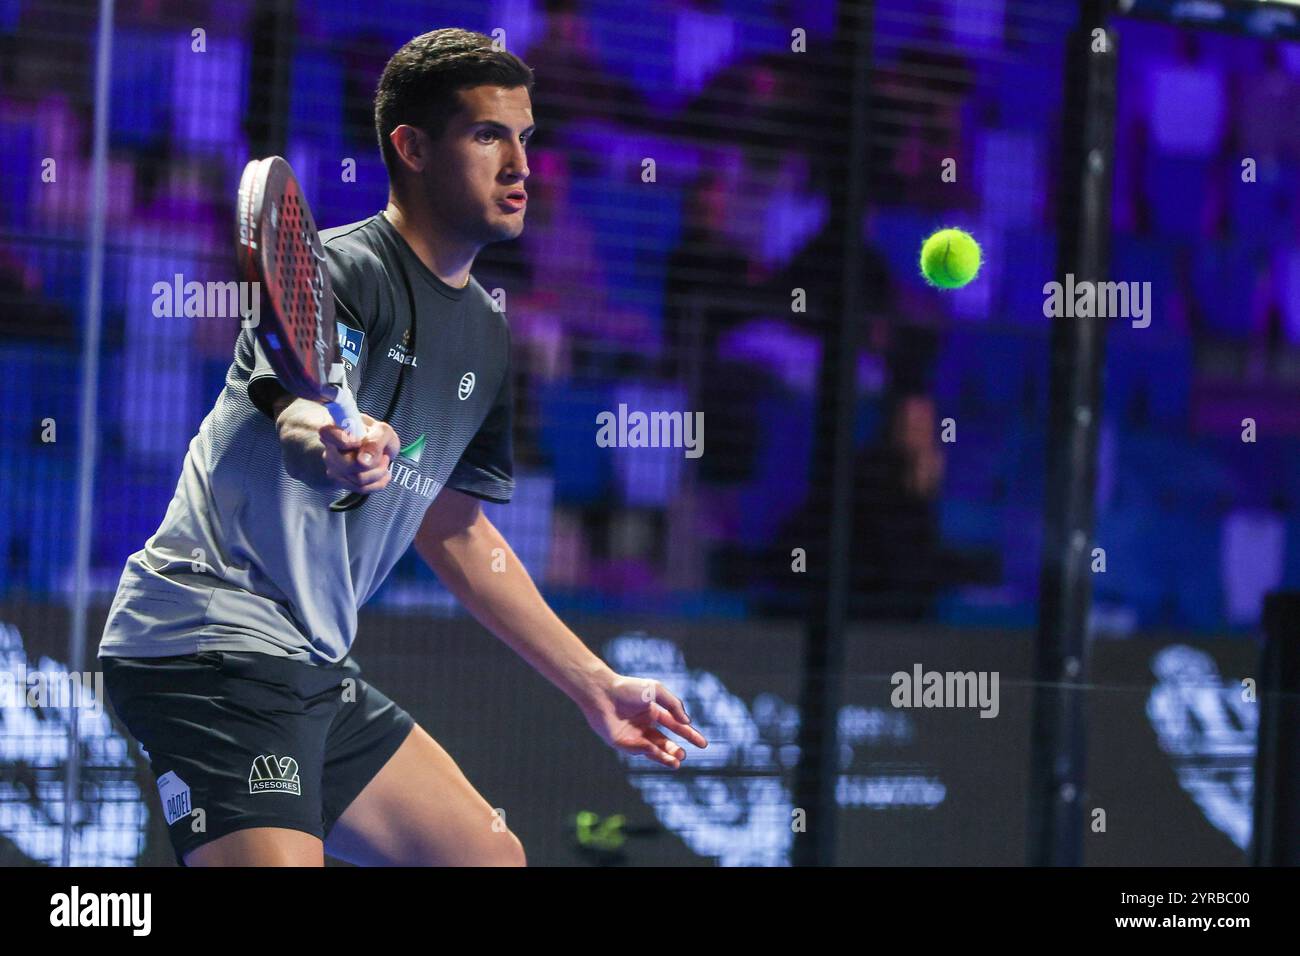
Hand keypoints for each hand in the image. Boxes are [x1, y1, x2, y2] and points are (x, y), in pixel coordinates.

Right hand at [318, 413, 399, 493]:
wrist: (378, 449)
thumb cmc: (376, 436)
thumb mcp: (383, 431)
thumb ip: (376, 440)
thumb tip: (364, 460)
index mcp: (336, 429)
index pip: (326, 432)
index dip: (344, 440)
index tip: (359, 442)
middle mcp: (330, 449)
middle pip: (348, 464)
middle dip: (374, 462)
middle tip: (382, 453)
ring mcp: (334, 467)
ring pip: (358, 479)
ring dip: (379, 471)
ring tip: (382, 461)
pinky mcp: (341, 482)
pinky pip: (362, 488)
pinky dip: (379, 482)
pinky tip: (382, 473)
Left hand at [579, 674, 707, 768]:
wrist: (603, 693)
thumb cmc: (629, 688)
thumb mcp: (657, 691)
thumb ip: (674, 705)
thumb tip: (687, 722)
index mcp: (653, 712)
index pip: (675, 727)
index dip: (690, 735)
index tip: (704, 744)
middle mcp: (644, 725)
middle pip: (665, 742)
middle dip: (675, 750)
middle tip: (683, 755)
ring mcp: (633, 735)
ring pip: (653, 751)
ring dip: (665, 757)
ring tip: (677, 762)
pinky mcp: (621, 743)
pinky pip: (639, 751)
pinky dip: (650, 752)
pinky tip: (656, 750)